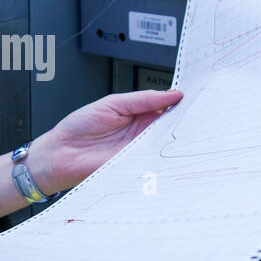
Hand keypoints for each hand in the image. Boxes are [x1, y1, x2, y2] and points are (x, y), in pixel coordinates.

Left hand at [34, 88, 183, 194]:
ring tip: (189, 126)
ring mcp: (141, 150)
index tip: (194, 96)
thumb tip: (172, 94)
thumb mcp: (113, 103)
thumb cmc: (79, 127)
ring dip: (178, 137)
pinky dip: (165, 154)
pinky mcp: (137, 165)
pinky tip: (171, 145)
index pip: (167, 107)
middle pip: (172, 126)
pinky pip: (156, 160)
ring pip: (168, 143)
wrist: (61, 153)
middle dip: (185, 119)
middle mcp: (143, 133)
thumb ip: (143, 99)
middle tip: (199, 111)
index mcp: (139, 114)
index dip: (180, 102)